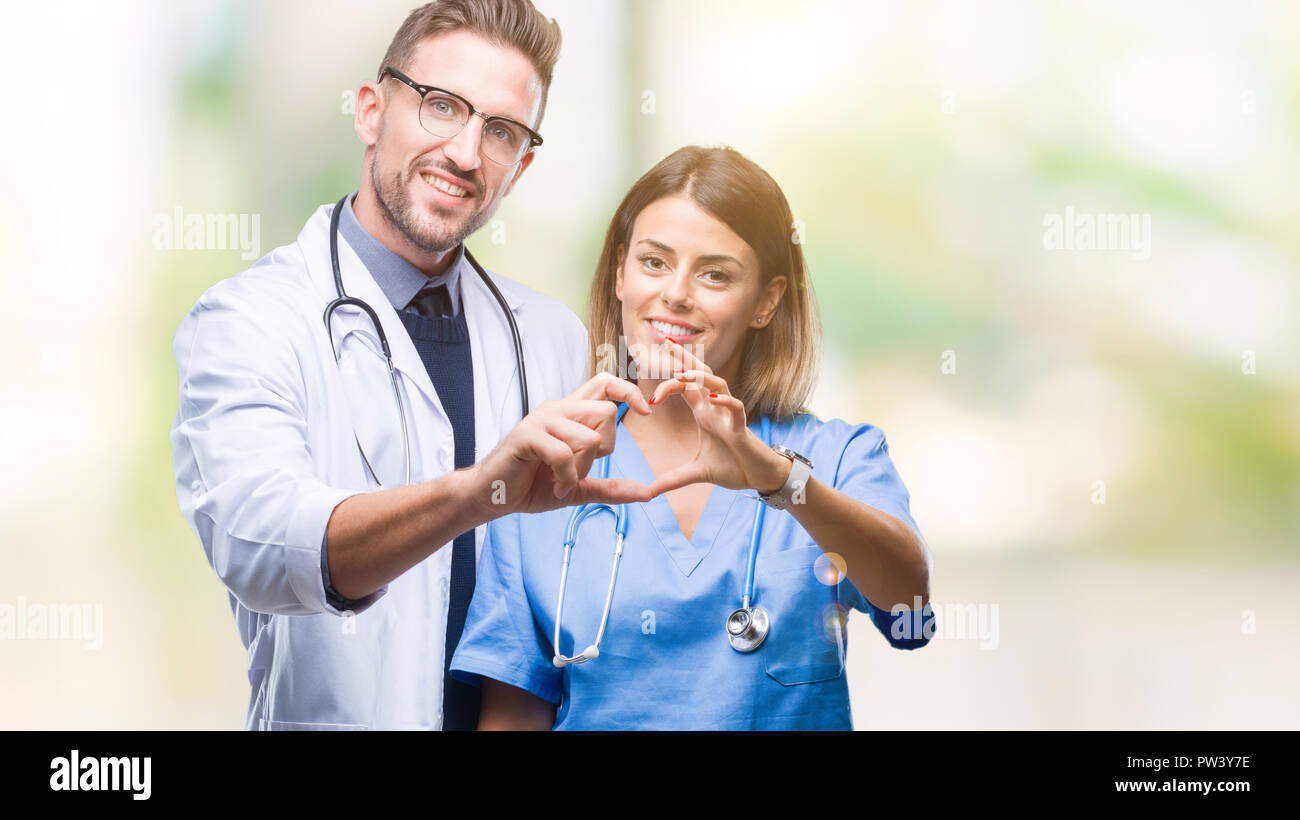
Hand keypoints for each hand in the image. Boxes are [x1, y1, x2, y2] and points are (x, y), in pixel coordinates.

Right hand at [467, 372, 655, 516]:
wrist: (492, 496)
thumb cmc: (531, 485)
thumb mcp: (578, 487)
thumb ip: (611, 488)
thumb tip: (648, 493)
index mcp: (570, 413)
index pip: (605, 382)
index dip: (629, 391)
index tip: (646, 413)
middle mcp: (557, 409)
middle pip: (606, 412)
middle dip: (604, 448)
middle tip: (581, 469)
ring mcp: (541, 420)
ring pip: (589, 437)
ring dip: (581, 469)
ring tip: (563, 481)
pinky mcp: (527, 435)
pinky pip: (564, 454)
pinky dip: (566, 479)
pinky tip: (556, 488)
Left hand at [645, 339, 791, 496]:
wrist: (759, 477)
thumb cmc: (733, 467)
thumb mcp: (697, 473)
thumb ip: (673, 479)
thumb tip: (649, 492)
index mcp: (703, 413)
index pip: (685, 386)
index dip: (669, 376)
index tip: (648, 370)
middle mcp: (715, 408)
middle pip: (700, 376)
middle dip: (684, 358)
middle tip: (666, 341)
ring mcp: (729, 416)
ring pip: (718, 386)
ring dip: (701, 379)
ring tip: (681, 375)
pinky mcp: (741, 428)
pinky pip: (736, 409)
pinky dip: (726, 402)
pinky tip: (713, 399)